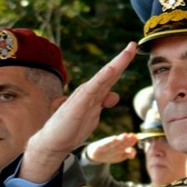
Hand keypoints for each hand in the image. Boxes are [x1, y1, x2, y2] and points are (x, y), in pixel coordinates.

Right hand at [21, 43, 137, 181]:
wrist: (53, 142)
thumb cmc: (70, 129)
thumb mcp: (93, 115)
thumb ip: (102, 104)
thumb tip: (114, 94)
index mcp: (94, 94)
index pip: (111, 77)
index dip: (122, 64)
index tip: (133, 51)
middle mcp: (90, 91)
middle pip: (109, 72)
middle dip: (123, 58)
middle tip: (134, 44)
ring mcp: (84, 96)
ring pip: (104, 76)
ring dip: (117, 63)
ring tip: (128, 51)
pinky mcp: (79, 103)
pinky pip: (93, 88)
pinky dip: (103, 77)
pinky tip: (112, 69)